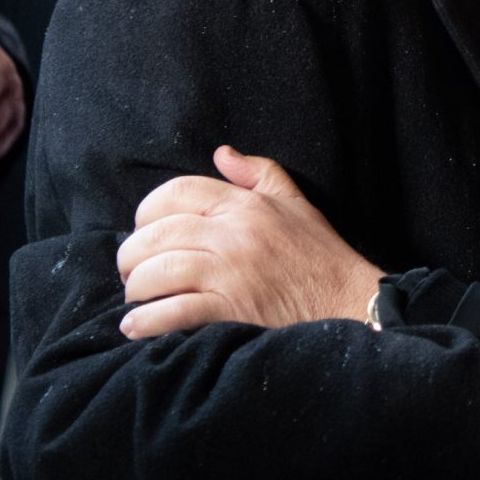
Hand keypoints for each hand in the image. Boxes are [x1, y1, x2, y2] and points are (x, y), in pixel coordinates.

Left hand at [116, 146, 381, 337]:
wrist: (349, 304)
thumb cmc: (320, 256)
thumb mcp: (296, 203)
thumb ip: (259, 173)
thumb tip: (222, 153)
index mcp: (245, 205)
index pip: (176, 192)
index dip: (147, 211)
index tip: (143, 230)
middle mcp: (234, 235)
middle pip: (158, 234)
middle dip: (131, 254)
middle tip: (129, 270)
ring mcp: (231, 274)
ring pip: (158, 272)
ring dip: (136, 288)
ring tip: (136, 299)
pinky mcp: (231, 311)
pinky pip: (172, 312)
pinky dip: (146, 321)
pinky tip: (137, 326)